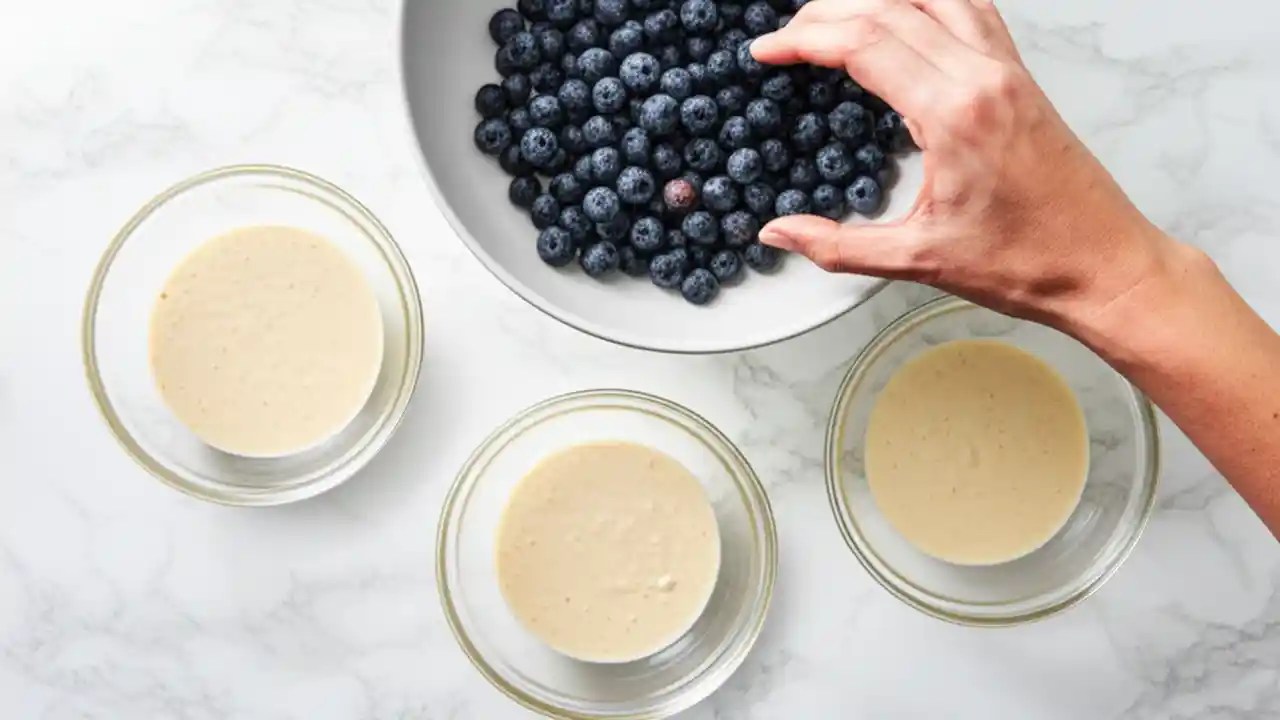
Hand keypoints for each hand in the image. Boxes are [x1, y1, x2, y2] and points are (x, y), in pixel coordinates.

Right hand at [752, 0, 1181, 331]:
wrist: (1104, 266)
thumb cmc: (1030, 262)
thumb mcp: (918, 259)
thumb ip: (837, 246)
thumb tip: (780, 234)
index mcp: (955, 114)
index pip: (864, 43)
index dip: (804, 40)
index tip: (768, 52)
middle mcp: (983, 77)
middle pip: (891, 7)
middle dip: (827, 11)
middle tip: (787, 36)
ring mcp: (1007, 70)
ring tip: (835, 15)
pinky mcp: (1021, 77)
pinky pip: (972, 10)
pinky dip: (927, 0)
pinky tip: (904, 14)